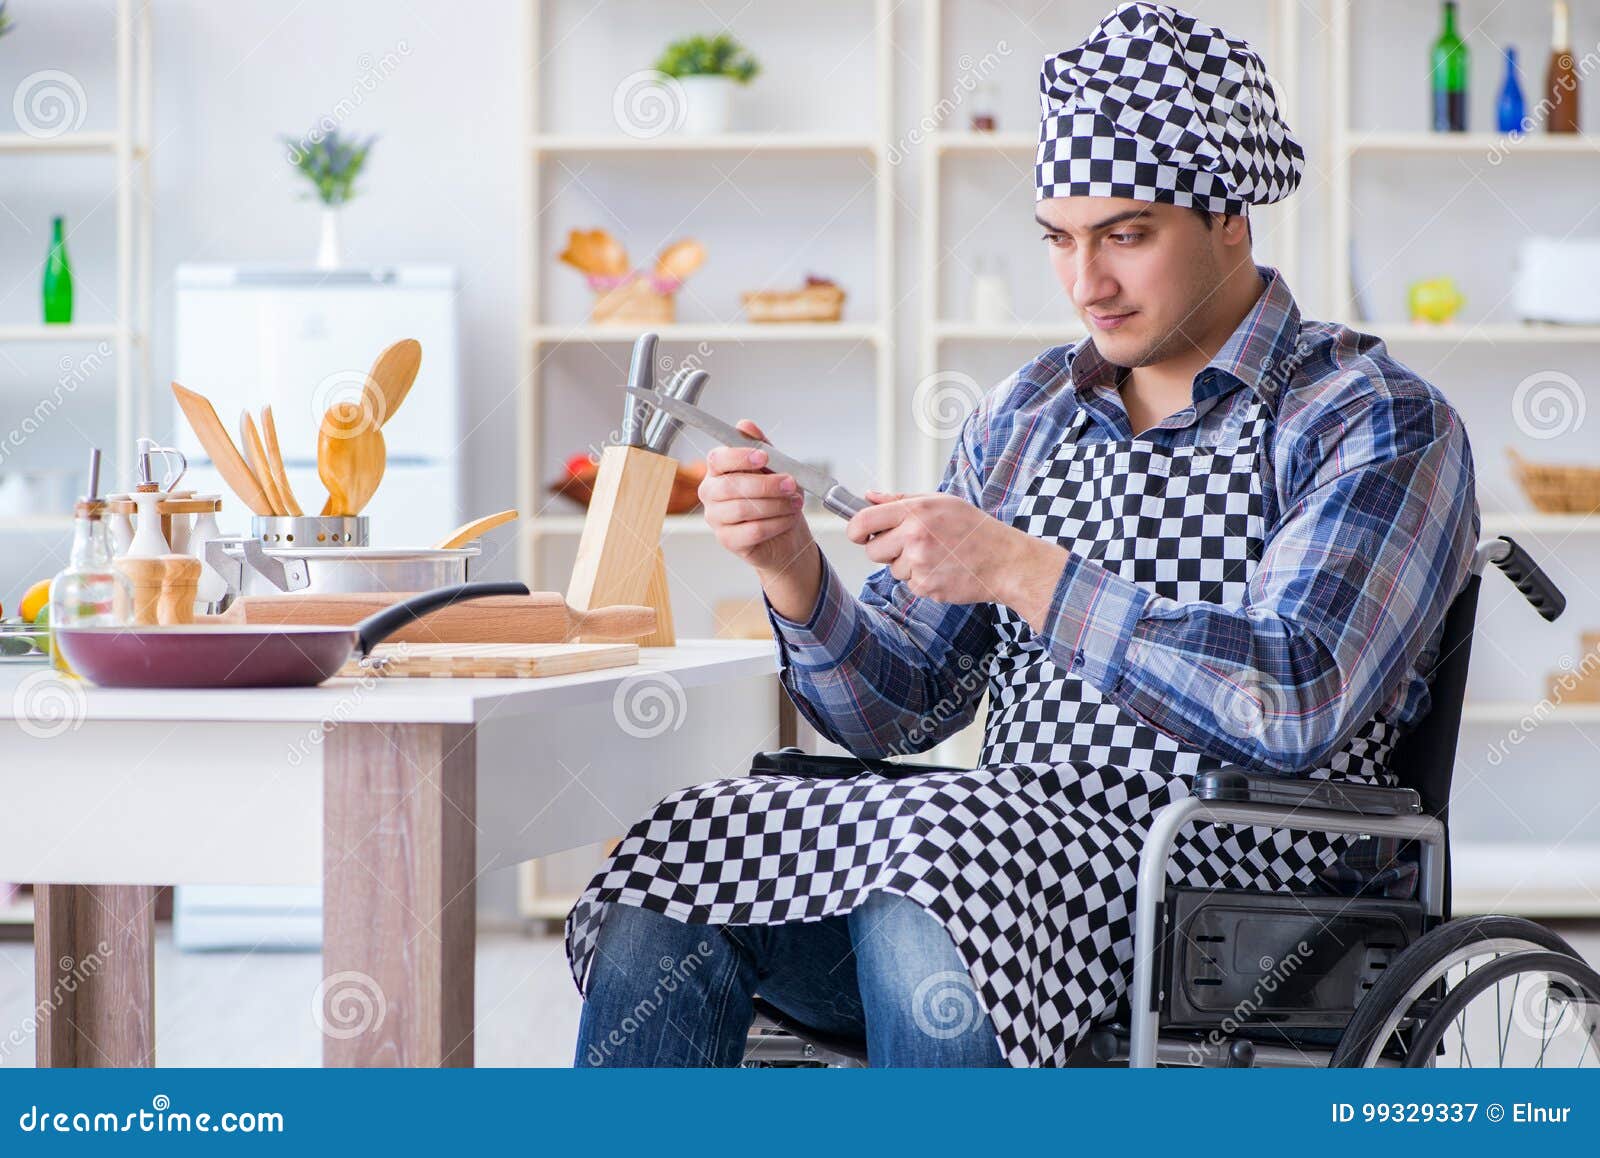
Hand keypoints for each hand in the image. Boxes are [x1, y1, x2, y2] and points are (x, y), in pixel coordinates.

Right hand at [699, 419, 817, 582]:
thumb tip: (745, 424)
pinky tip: (787, 519)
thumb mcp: (775, 467)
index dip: (740, 456)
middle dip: (766, 485)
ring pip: (743, 509)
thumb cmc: (777, 498)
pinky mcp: (727, 540)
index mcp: (718, 471)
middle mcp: (711, 493)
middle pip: (731, 486)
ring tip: (794, 503)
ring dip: (776, 505)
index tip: (765, 457)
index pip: (718, 459)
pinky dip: (776, 524)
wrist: (787, 534)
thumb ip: (761, 446)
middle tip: (791, 484)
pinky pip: (752, 530)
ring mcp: (716, 518)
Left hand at [846, 490, 1067, 616]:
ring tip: (937, 555)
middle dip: (883, 550)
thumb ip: (901, 500)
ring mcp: (920, 564)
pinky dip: (922, 579)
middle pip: (872, 550)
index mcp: (916, 511)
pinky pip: (909, 584)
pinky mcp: (926, 586)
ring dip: (907, 565)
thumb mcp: (941, 502)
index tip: (858, 534)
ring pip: (892, 569)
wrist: (1006, 561)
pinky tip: (943, 569)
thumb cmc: (974, 529)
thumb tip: (868, 497)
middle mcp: (915, 536)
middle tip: (909, 545)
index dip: (855, 530)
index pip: (863, 520)